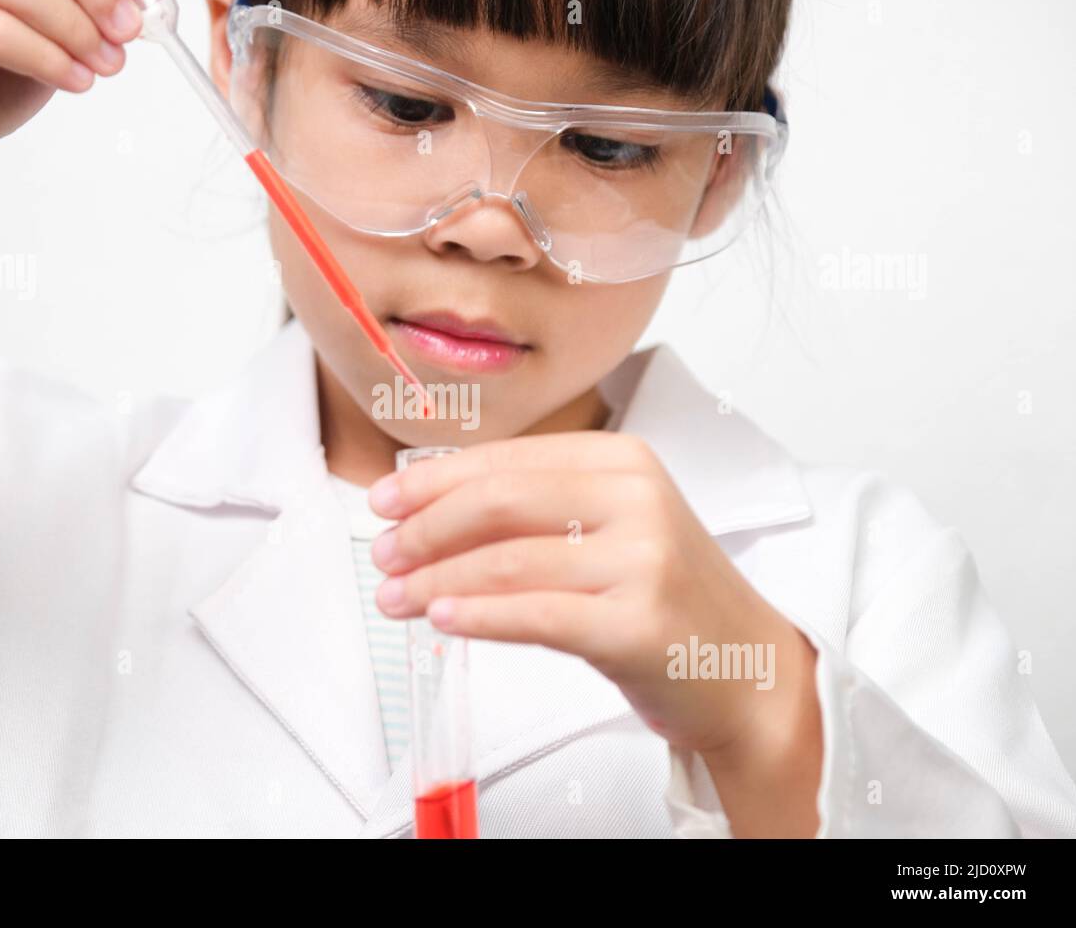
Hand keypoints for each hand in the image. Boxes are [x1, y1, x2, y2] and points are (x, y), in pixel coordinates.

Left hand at [367, 431, 819, 769]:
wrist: (745, 668)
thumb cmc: (662, 597)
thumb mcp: (610, 527)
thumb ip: (536, 509)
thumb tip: (427, 512)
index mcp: (622, 460)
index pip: (506, 461)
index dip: (432, 481)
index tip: (384, 501)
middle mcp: (636, 499)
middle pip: (499, 502)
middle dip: (425, 529)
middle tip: (383, 554)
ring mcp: (643, 560)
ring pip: (508, 561)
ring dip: (435, 580)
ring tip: (396, 597)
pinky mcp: (638, 624)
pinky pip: (535, 615)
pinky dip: (477, 616)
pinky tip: (441, 619)